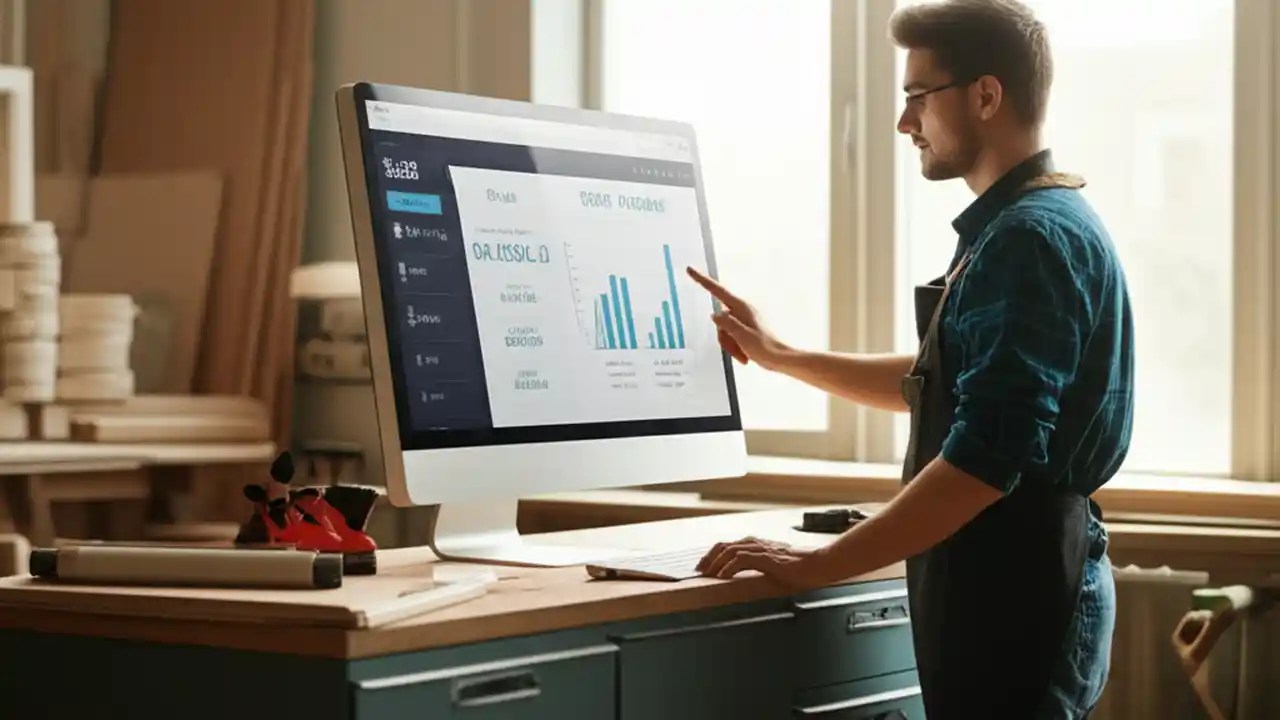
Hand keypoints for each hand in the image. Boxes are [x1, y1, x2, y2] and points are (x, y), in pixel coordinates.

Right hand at [686, 267, 791, 370]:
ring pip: (723, 331)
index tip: (689, 270)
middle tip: (736, 350)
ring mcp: (742, 320)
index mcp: (741, 307)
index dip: (702, 280)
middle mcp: (741, 310)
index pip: (717, 291)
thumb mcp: (742, 335)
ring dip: (730, 345)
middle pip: (719, 320)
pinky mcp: (744, 329)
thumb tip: (714, 314)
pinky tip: (744, 356)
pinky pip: (730, 336)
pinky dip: (734, 347)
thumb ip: (726, 324)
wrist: (779, 359)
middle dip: (724, 337)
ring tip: (743, 355)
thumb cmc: (764, 347)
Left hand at [695, 536, 826, 588]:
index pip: (728, 546)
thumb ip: (761, 567)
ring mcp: (762, 549)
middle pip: (724, 546)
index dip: (713, 555)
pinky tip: (723, 576)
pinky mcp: (767, 558)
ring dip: (715, 563)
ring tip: (707, 574)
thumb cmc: (802, 568)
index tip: (704, 567)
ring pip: (730, 551)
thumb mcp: (775, 566)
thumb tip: (748, 578)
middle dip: (708, 558)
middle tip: (699, 571)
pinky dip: (729, 568)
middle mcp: (756, 544)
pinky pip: (742, 560)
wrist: (819, 564)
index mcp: (757, 545)